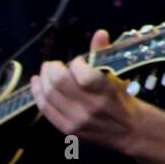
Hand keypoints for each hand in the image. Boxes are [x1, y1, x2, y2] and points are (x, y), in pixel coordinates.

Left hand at [30, 29, 139, 150]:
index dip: (76, 63)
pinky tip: (37, 83)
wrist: (128, 130)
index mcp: (105, 92)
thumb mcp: (117, 75)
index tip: (78, 61)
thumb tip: (100, 33)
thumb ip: (104, 53)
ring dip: (43, 78)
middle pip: (59, 83)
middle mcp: (90, 108)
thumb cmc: (121, 98)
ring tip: (46, 71)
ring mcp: (77, 120)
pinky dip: (37, 93)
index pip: (83, 75)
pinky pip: (45, 109)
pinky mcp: (67, 129)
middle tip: (54, 64)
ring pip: (49, 95)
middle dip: (52, 68)